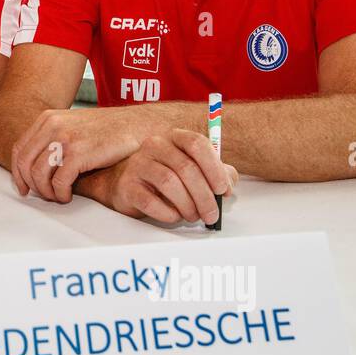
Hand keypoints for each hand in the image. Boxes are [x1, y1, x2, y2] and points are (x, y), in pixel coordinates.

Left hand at [10, 106, 162, 202]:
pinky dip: (60, 194)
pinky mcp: (79, 153)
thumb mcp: (74, 126)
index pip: (20, 150)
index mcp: (47, 119)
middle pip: (25, 164)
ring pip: (39, 174)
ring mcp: (64, 139)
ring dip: (46, 192)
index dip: (18, 173)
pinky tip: (68, 196)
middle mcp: (52, 126)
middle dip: (32, 185)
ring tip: (59, 197)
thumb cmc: (108, 130)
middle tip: (44, 196)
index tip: (25, 189)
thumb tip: (36, 164)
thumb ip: (54, 138)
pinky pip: (59, 182)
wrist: (137, 125)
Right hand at [82, 128, 237, 225]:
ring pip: (169, 183)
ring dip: (187, 205)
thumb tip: (230, 183)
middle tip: (211, 214)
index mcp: (174, 138)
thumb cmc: (164, 178)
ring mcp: (138, 164)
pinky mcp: (126, 185)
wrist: (125, 185)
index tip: (222, 189)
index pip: (197, 143)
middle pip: (186, 167)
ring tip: (192, 216)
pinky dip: (167, 213)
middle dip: (204, 196)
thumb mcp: (192, 170)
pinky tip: (174, 216)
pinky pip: (150, 201)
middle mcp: (155, 145)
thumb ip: (215, 173)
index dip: (213, 167)